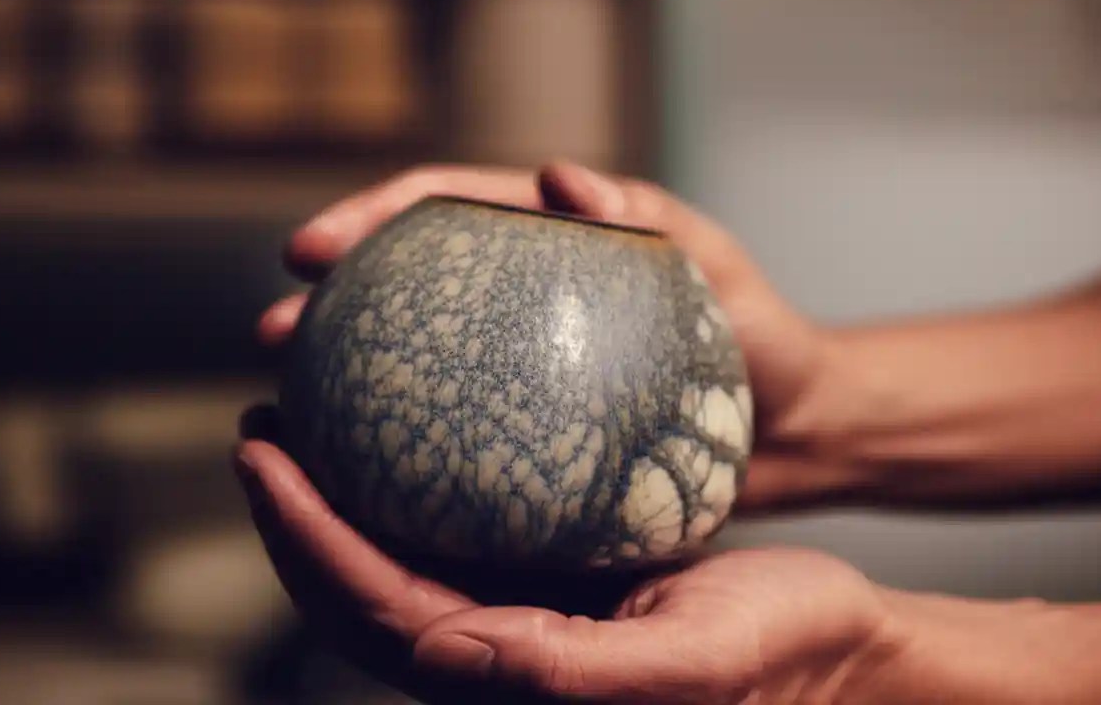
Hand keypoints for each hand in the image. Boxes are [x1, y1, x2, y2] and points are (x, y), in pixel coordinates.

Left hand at [232, 435, 904, 703]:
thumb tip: (444, 647)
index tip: (263, 455)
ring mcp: (519, 626)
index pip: (373, 611)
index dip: (304, 538)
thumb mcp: (691, 660)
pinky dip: (410, 490)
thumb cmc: (779, 652)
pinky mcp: (550, 592)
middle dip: (294, 520)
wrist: (837, 647)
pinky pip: (455, 539)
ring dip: (337, 503)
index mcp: (510, 683)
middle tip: (264, 427)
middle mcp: (498, 660)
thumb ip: (566, 670)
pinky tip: (417, 429)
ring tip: (307, 422)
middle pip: (357, 595)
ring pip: (393, 567)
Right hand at [258, 161, 857, 512]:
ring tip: (290, 410)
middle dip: (330, 299)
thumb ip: (644, 218)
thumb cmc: (757, 336)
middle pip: (403, 282)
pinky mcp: (535, 428)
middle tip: (275, 333)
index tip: (307, 252)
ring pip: (417, 359)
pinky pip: (459, 430)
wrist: (795, 425)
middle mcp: (520, 299)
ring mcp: (521, 365)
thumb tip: (559, 176)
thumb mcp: (711, 263)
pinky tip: (362, 476)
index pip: (441, 209)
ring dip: (349, 377)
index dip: (367, 218)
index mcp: (547, 240)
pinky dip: (406, 444)